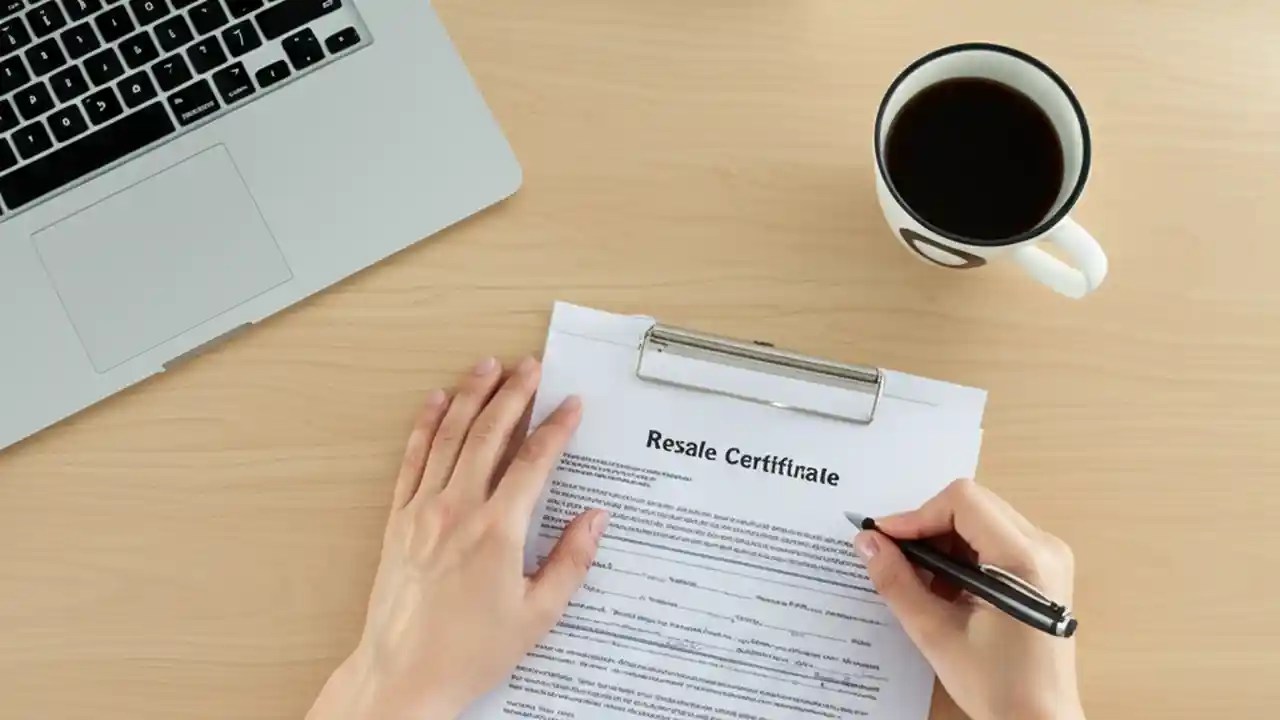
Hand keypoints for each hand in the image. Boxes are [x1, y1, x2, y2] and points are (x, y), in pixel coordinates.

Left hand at [307, 357, 607, 719]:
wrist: (404, 675)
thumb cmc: (470, 652)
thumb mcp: (537, 616)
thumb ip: (570, 562)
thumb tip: (594, 519)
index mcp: (498, 532)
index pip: (534, 462)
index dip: (556, 428)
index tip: (571, 406)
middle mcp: (458, 511)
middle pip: (489, 434)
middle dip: (514, 394)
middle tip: (531, 367)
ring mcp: (423, 511)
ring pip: (449, 437)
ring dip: (470, 396)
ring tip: (487, 367)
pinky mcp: (398, 521)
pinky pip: (412, 460)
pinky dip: (425, 426)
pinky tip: (435, 403)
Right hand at [853, 480, 1083, 719]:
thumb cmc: (997, 686)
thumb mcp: (936, 634)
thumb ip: (897, 582)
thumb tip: (866, 542)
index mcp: (1024, 560)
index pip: (963, 502)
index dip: (916, 515)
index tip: (884, 540)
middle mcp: (1044, 547)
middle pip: (972, 505)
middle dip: (927, 527)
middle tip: (896, 559)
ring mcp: (1047, 556)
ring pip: (980, 518)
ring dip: (943, 541)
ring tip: (922, 581)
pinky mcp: (1042, 568)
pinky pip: (993, 538)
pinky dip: (961, 553)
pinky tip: (946, 588)